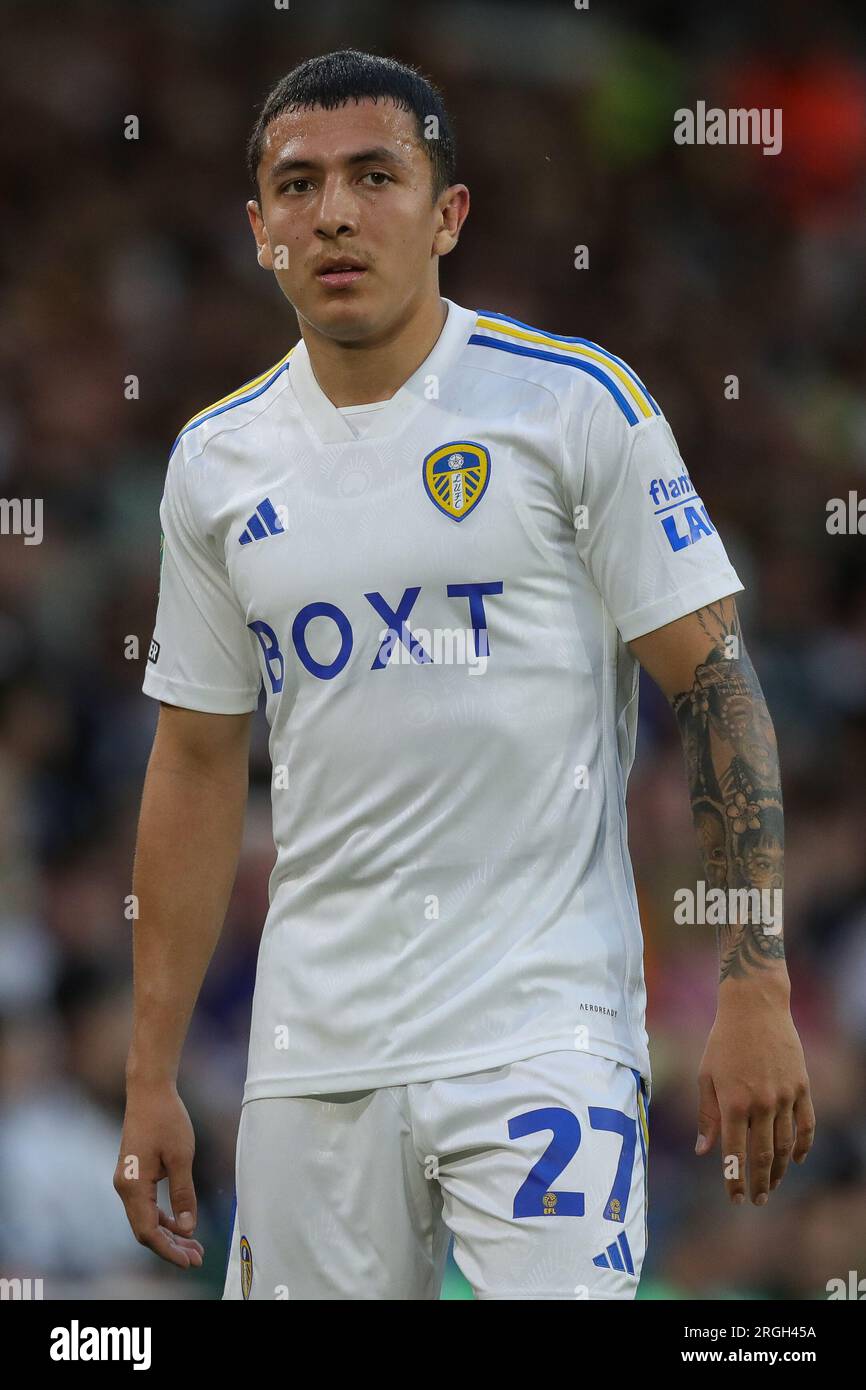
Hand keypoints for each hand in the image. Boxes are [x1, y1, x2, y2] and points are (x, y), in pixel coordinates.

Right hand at [114, 1080, 204, 1267]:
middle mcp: (125, 1188)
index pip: (148, 1232)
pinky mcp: (134, 1175)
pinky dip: (164, 1217)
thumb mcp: (181, 1158)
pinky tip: (182, 1223)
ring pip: (146, 1219)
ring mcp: (128, 1181)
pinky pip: (147, 1205)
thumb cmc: (166, 1119)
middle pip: (146, 1230)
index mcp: (133, 1186)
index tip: (190, 1261)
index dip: (169, 1250)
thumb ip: (183, 1194)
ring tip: (194, 1246)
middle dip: (171, 1247)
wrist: (149, 1091)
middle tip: (198, 1258)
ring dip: (169, 1233)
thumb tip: (188, 1228)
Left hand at [695, 979, 814, 1204]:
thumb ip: (707, 1116)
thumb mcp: (706, 1076)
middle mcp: (761, 1104)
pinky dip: (803, 1146)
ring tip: (773, 1185)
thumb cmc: (723, 1041)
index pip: (734, 1152)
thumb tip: (703, 1151)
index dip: (734, 1179)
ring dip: (781, 1170)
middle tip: (758, 1200)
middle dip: (760, 1182)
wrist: (755, 1008)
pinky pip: (806, 1125)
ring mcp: (784, 1096)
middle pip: (764, 1156)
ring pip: (786, 1145)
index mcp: (733, 1102)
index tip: (735, 1198)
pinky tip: (797, 1159)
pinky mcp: (801, 1087)